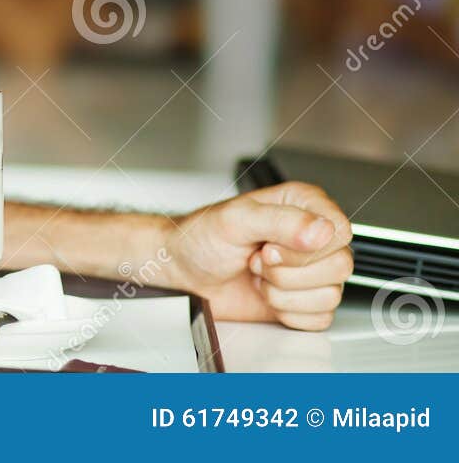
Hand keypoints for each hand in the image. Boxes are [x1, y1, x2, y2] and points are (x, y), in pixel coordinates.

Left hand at [160, 182, 352, 329]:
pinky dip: (287, 312)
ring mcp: (311, 271)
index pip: (340, 230)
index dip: (309, 247)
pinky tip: (265, 295)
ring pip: (331, 294)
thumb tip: (320, 231)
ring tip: (257, 275)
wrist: (183, 272)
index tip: (270, 247)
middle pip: (340, 265)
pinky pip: (319, 318)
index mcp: (302, 205)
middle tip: (257, 260)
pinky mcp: (305, 301)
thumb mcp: (235, 220)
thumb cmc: (201, 239)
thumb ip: (279, 221)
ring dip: (283, 292)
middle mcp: (312, 236)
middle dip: (288, 271)